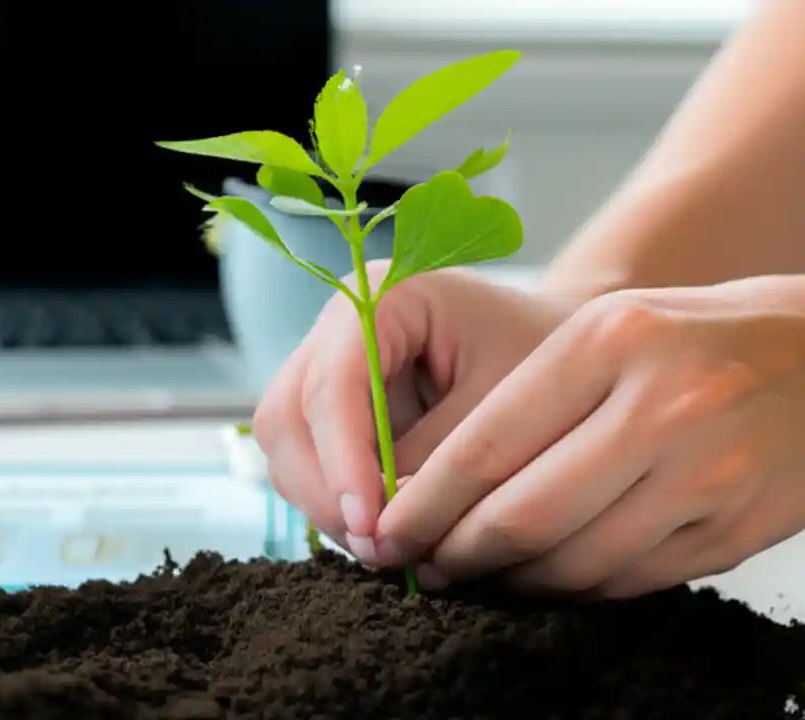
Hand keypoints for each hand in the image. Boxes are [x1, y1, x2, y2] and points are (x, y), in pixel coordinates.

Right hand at [252, 262, 570, 561]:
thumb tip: (381, 527)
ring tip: (387, 549)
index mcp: (384, 295)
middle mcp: (338, 326)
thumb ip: (443, 462)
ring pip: (287, 447)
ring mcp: (327, 367)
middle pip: (287, 415)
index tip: (371, 522)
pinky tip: (385, 533)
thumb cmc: (553, 366)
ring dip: (327, 504)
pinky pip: (307, 464)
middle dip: (325, 489)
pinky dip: (338, 504)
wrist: (575, 356)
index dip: (342, 456)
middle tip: (377, 549)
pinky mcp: (332, 410)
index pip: (333, 379)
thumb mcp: (509, 409)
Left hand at [376, 275, 804, 597]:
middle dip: (455, 552)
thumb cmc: (683, 340)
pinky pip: (627, 582)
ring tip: (470, 574)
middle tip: (419, 565)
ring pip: (573, 561)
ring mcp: (706, 475)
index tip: (385, 529)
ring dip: (508, 580)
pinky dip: (570, 590)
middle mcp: (661, 408)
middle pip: (524, 515)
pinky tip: (538, 578)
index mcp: (609, 343)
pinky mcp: (734, 531)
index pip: (488, 444)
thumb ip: (522, 401)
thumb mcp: (600, 333)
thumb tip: (425, 486)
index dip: (424, 502)